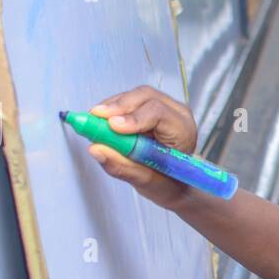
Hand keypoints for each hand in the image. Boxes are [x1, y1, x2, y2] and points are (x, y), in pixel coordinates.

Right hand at [87, 86, 198, 209]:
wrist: (174, 182)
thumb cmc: (167, 182)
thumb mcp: (147, 182)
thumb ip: (123, 167)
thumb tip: (97, 150)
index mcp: (183, 131)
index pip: (159, 113)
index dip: (133, 118)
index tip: (112, 126)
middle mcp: (177, 114)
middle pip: (146, 97)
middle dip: (118, 106)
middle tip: (95, 118)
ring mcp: (165, 107)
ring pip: (136, 96)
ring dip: (113, 106)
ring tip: (94, 120)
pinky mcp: (151, 106)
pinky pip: (130, 100)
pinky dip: (113, 108)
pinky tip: (101, 119)